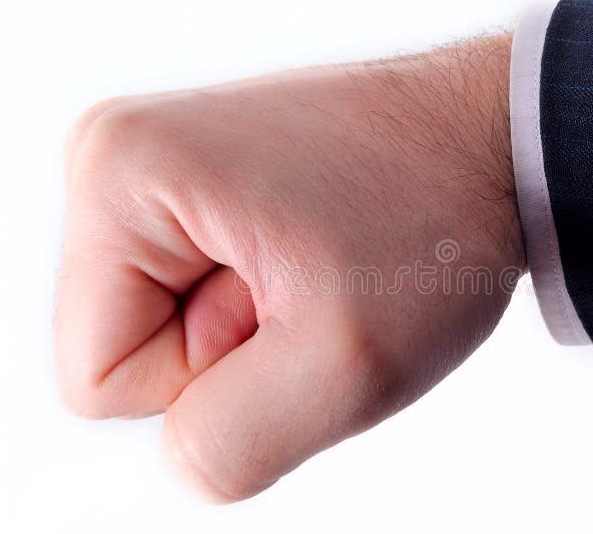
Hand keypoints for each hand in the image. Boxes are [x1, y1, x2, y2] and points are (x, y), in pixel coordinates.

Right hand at [55, 34, 522, 502]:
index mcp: (119, 179)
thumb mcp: (344, 365)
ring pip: (172, 329)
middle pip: (129, 352)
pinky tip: (317, 252)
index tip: (294, 308)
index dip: (212, 382)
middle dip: (237, 351)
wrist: (493, 140)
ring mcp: (162, 167)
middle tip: (318, 284)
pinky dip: (266, 299)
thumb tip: (180, 453)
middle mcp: (120, 159)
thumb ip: (227, 447)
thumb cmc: (437, 221)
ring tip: (323, 264)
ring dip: (258, 326)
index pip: (99, 384)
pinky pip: (202, 294)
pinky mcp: (200, 180)